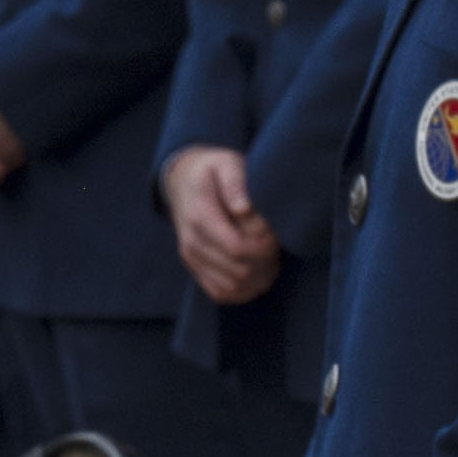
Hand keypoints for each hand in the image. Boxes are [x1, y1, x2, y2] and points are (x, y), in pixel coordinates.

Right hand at [163, 145, 284, 304]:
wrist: (180, 181)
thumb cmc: (211, 171)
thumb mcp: (224, 163)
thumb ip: (235, 183)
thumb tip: (245, 209)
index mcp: (200, 217)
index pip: (237, 248)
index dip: (263, 248)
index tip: (275, 236)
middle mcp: (192, 243)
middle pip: (238, 272)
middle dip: (265, 264)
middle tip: (276, 248)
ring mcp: (191, 258)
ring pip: (231, 288)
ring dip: (257, 280)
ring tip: (270, 261)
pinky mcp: (195, 268)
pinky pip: (220, 293)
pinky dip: (243, 291)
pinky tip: (257, 275)